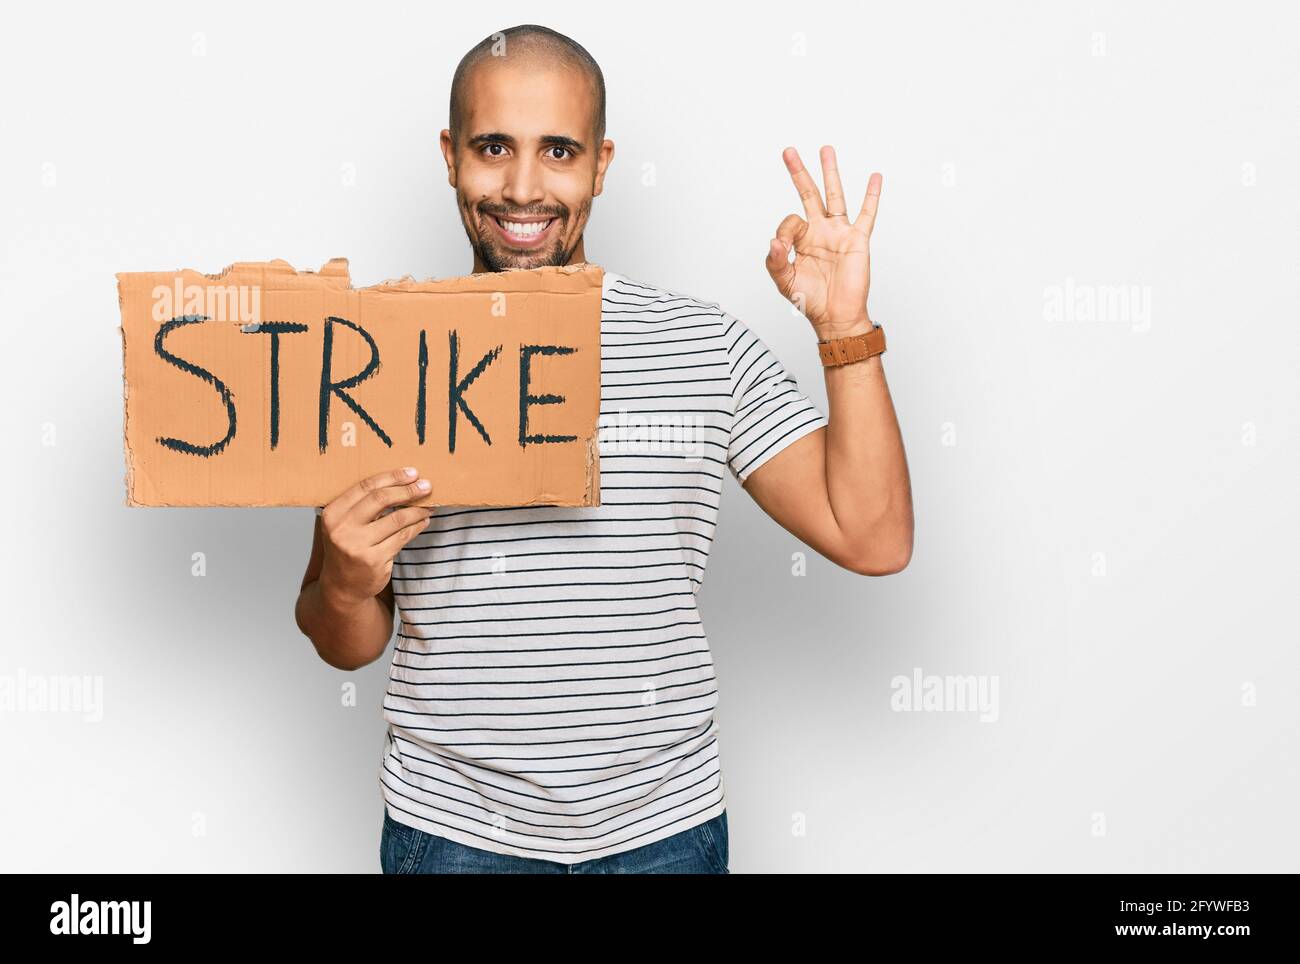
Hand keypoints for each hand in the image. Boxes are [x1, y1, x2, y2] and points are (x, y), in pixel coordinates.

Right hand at [318, 467, 433, 605]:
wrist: (342, 586)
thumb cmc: (348, 547)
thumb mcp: (345, 524)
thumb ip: (363, 505)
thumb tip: (402, 481)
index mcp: (333, 513)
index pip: (366, 487)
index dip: (392, 477)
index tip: (412, 473)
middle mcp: (342, 528)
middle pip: (381, 499)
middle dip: (408, 490)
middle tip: (426, 486)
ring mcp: (358, 546)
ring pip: (397, 519)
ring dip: (417, 510)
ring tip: (429, 505)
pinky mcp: (374, 560)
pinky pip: (402, 537)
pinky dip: (417, 527)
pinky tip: (424, 521)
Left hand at [764, 145, 881, 338]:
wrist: (836, 317)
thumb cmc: (811, 301)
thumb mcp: (785, 283)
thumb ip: (775, 262)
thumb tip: (773, 241)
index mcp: (801, 240)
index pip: (789, 221)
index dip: (784, 232)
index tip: (782, 248)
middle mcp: (819, 231)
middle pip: (808, 194)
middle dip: (798, 172)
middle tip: (788, 151)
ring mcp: (839, 233)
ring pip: (834, 196)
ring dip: (830, 172)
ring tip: (825, 149)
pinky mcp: (858, 240)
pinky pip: (867, 214)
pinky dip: (872, 195)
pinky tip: (875, 177)